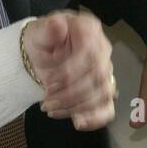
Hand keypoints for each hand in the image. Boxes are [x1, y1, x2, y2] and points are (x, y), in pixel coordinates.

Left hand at [25, 11, 115, 130]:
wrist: (39, 56)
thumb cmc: (41, 41)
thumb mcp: (38, 31)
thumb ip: (47, 28)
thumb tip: (57, 24)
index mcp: (89, 30)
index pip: (90, 52)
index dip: (70, 71)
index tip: (48, 81)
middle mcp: (102, 50)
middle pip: (98, 76)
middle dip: (70, 93)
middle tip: (46, 101)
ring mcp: (105, 72)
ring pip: (102, 94)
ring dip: (75, 106)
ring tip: (50, 108)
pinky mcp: (101, 92)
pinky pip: (107, 109)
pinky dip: (95, 118)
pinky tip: (78, 122)